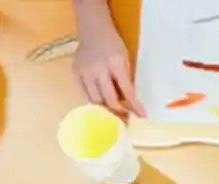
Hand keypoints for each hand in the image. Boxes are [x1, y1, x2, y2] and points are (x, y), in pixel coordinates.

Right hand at [72, 1, 144, 115]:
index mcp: (114, 63)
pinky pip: (85, 93)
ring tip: (115, 113)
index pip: (126, 90)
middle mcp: (98, 69)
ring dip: (105, 109)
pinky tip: (102, 103)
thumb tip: (130, 101)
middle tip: (127, 118)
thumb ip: (126, 78)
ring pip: (94, 99)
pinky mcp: (75, 73)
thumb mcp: (125, 58)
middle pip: (107, 99)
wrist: (92, 29)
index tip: (142, 116)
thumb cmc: (113, 44)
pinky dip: (94, 100)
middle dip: (118, 111)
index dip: (134, 105)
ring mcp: (84, 71)